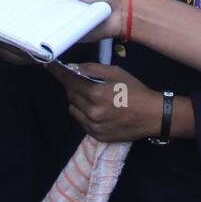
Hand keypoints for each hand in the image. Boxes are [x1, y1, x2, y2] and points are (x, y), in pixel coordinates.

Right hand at [21, 0, 125, 40]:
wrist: (121, 11)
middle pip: (29, 1)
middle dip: (16, 4)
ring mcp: (56, 15)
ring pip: (35, 18)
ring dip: (23, 21)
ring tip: (5, 26)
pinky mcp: (62, 31)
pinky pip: (46, 33)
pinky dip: (36, 35)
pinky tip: (22, 38)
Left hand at [48, 62, 162, 141]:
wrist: (153, 116)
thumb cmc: (136, 90)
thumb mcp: (116, 73)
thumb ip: (92, 69)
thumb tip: (73, 67)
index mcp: (97, 94)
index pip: (70, 81)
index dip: (58, 72)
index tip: (47, 65)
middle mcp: (92, 112)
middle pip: (70, 95)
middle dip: (72, 86)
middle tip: (83, 81)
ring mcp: (94, 126)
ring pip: (73, 109)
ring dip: (77, 100)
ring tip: (92, 97)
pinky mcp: (97, 136)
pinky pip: (81, 121)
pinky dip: (83, 113)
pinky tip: (97, 109)